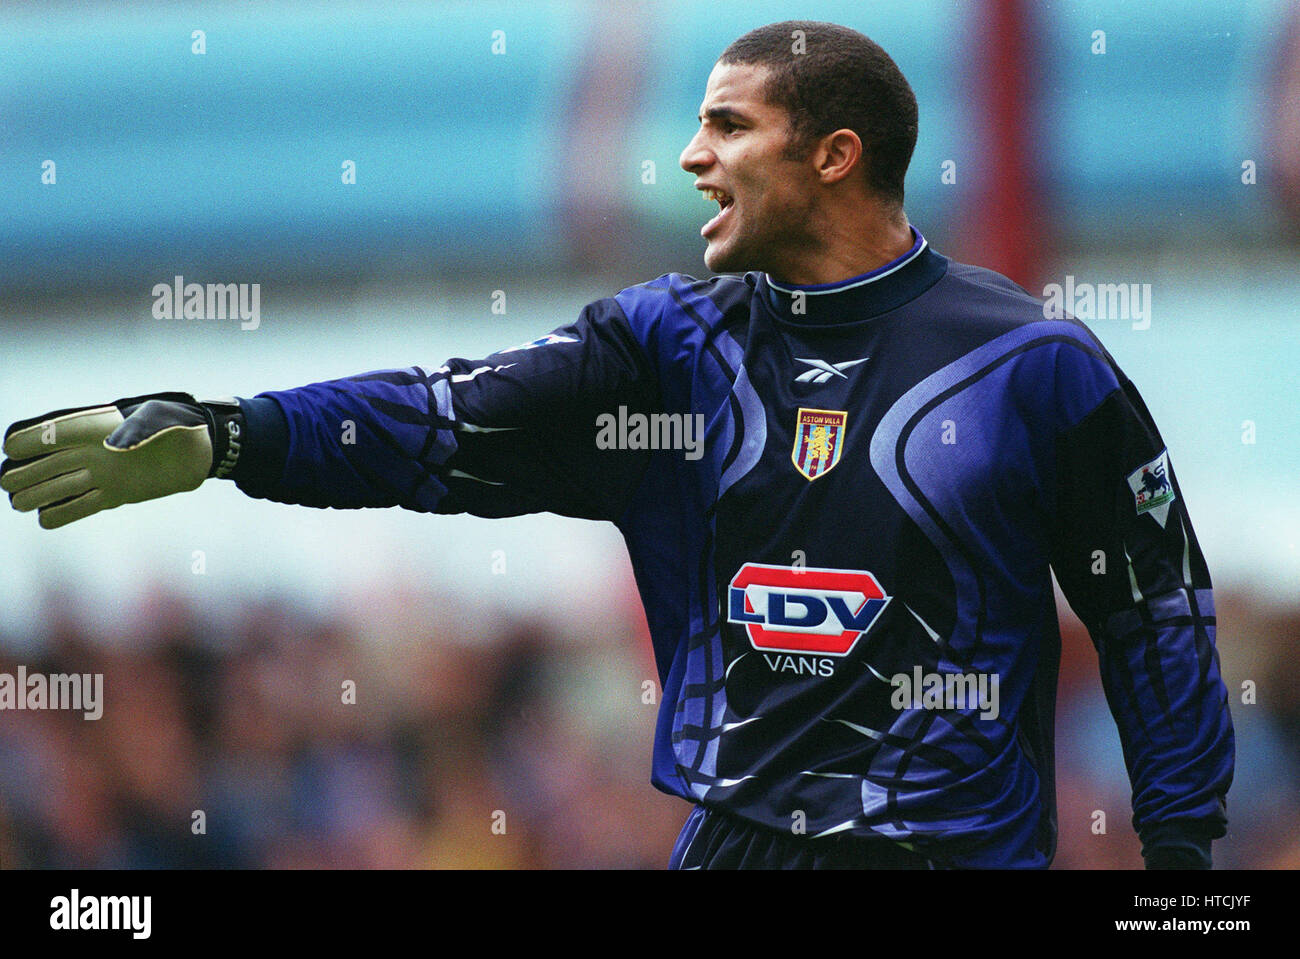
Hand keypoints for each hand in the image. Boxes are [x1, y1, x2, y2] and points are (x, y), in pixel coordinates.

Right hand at [1, 393, 237, 528]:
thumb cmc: (179, 424)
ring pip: (62, 484)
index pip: (54, 433)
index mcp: (98, 427)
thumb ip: (137, 429)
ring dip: (39, 493)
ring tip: (17, 502)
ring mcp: (104, 473)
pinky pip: (84, 504)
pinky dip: (66, 512)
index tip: (12, 447)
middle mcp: (95, 451)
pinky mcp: (117, 493)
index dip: (31, 439)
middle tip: (8, 482)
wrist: (202, 447)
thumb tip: (115, 446)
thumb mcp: (161, 419)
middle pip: (50, 462)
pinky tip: (45, 519)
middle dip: (27, 471)